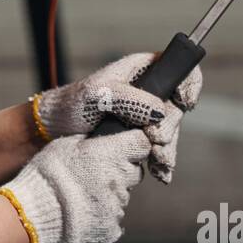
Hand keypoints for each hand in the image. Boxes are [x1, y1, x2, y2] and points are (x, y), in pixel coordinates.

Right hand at [0, 126, 151, 242]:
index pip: (142, 144)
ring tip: (84, 194)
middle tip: (97, 172)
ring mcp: (117, 205)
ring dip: (110, 193)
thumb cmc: (47, 173)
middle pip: (134, 171)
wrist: (35, 211)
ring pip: (122, 195)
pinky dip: (103, 214)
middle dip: (121, 170)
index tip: (124, 146)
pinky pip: (114, 218)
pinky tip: (84, 212)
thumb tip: (102, 136)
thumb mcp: (65, 144)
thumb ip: (90, 140)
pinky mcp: (112, 227)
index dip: (134, 144)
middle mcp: (120, 179)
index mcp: (111, 154)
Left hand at [33, 53, 203, 184]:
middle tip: (155, 141)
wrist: (54, 133)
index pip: (178, 68)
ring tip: (157, 165)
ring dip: (167, 150)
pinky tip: (159, 173)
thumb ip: (131, 100)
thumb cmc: (72, 105)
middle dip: (171, 128)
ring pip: (170, 131)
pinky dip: (160, 162)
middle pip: (177, 107)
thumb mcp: (98, 95)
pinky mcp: (139, 136)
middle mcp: (147, 91)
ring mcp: (144, 115)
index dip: (188, 83)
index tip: (185, 103)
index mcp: (141, 71)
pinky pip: (159, 148)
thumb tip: (160, 110)